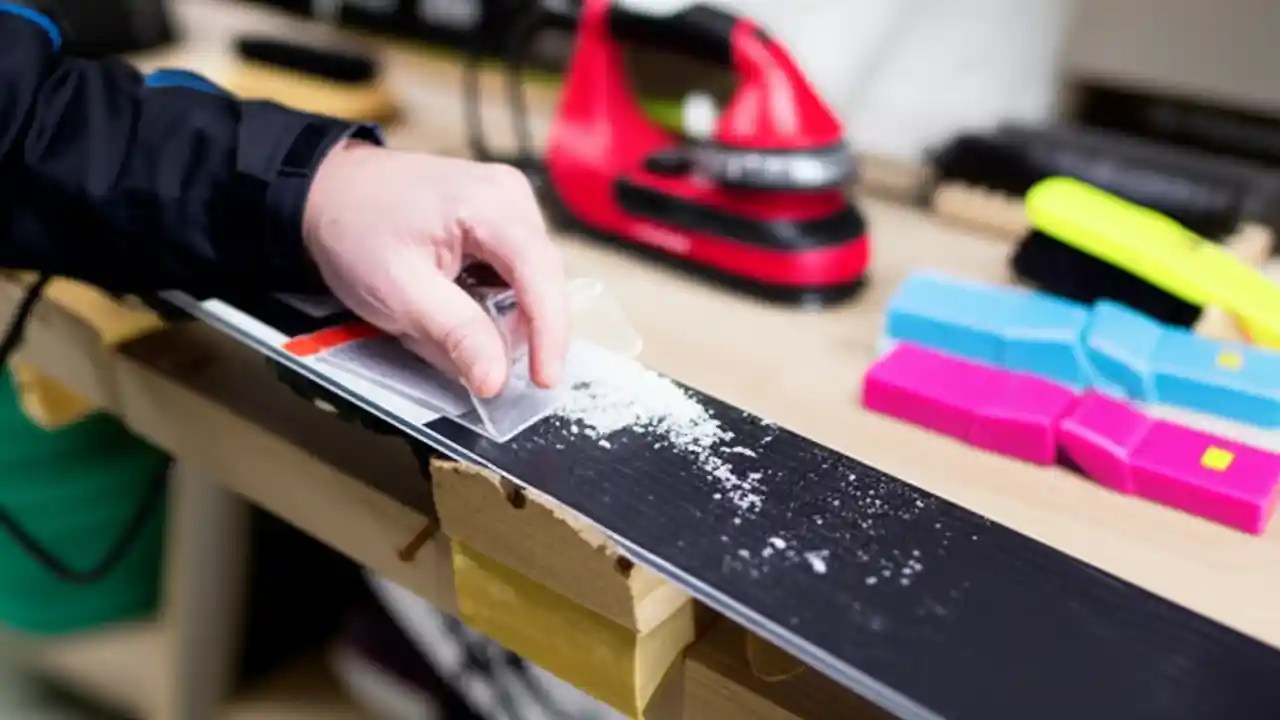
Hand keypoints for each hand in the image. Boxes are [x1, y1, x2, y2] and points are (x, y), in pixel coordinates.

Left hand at [302, 141, 568, 397]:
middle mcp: (512, 196)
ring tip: (456, 332)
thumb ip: (455, 333)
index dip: (549, 334)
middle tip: (486, 370)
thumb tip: (497, 381)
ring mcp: (509, 203)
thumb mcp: (398, 291)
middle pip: (541, 279)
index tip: (544, 383)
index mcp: (493, 203)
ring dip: (504, 318)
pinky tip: (459, 310)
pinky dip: (494, 301)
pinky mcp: (499, 216)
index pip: (540, 276)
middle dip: (521, 330)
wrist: (327, 189)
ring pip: (529, 280)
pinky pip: (513, 271)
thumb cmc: (355, 232)